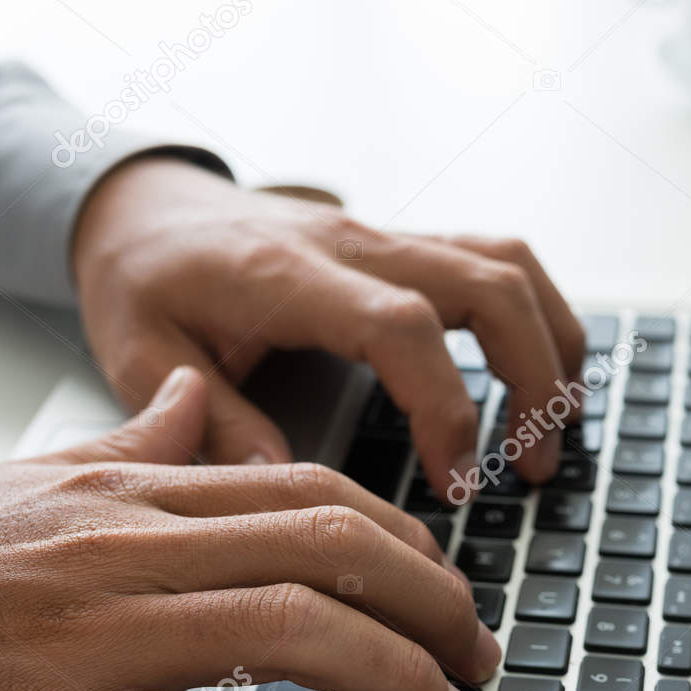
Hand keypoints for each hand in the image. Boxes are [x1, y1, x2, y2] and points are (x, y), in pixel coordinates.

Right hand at [0, 367, 497, 690]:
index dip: (404, 541)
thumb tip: (194, 397)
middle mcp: (133, 549)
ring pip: (299, 631)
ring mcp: (104, 633)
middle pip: (331, 551)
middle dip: (434, 605)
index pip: (307, 492)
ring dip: (400, 683)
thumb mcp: (24, 482)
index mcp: (129, 495)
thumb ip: (125, 445)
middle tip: (481, 659)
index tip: (447, 587)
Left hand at [71, 156, 585, 492]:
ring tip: (553, 431)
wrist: (142, 206)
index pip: (403, 325)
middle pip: (488, 285)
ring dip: (550, 345)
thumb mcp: (137, 354)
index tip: (455, 483)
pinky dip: (535, 318)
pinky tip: (537, 378)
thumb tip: (282, 484)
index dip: (447, 407)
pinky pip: (495, 262)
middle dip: (533, 380)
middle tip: (533, 469)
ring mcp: (383, 237)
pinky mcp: (400, 245)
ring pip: (508, 265)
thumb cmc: (142, 280)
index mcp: (287, 273)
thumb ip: (209, 420)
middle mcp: (351, 245)